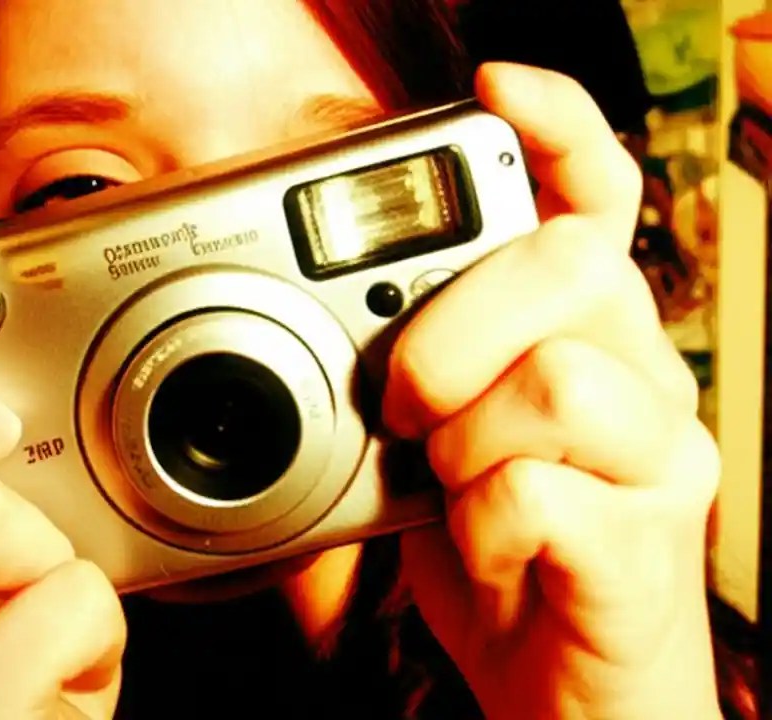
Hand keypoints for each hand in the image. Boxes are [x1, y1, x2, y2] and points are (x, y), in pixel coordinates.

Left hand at [391, 64, 721, 718]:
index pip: (596, 197)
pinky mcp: (646, 543)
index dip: (559, 129)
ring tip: (453, 486)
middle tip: (404, 402)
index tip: (499, 88)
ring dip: (465, 438)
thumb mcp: (436, 439)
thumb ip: (415, 368)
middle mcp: (641, 373)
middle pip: (573, 266)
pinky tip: (487, 547)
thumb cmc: (493, 550)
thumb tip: (336, 315)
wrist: (555, 688)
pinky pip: (543, 494)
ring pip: (563, 381)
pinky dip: (479, 523)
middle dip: (453, 328)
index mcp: (583, 331)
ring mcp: (658, 459)